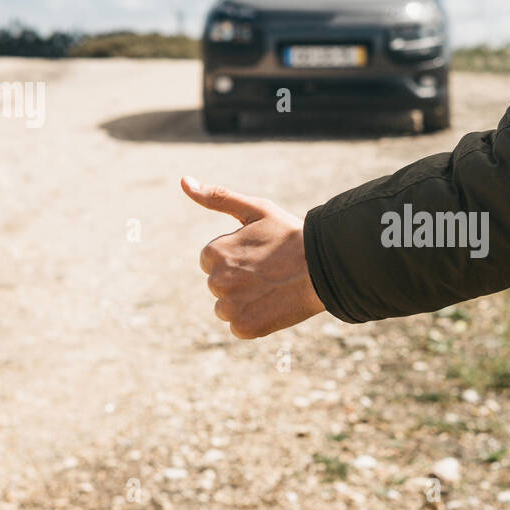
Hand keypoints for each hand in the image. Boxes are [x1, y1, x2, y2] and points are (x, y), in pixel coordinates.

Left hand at [181, 177, 324, 338]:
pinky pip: (240, 327)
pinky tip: (274, 306)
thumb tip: (183, 181)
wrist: (326, 268)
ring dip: (244, 302)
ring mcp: (230, 308)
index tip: (260, 254)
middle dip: (239, 280)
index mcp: (214, 253)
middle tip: (270, 272)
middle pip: (219, 285)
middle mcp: (216, 282)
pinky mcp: (245, 328)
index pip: (212, 261)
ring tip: (272, 289)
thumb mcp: (255, 210)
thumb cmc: (291, 236)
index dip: (237, 257)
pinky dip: (254, 320)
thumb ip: (218, 197)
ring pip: (227, 308)